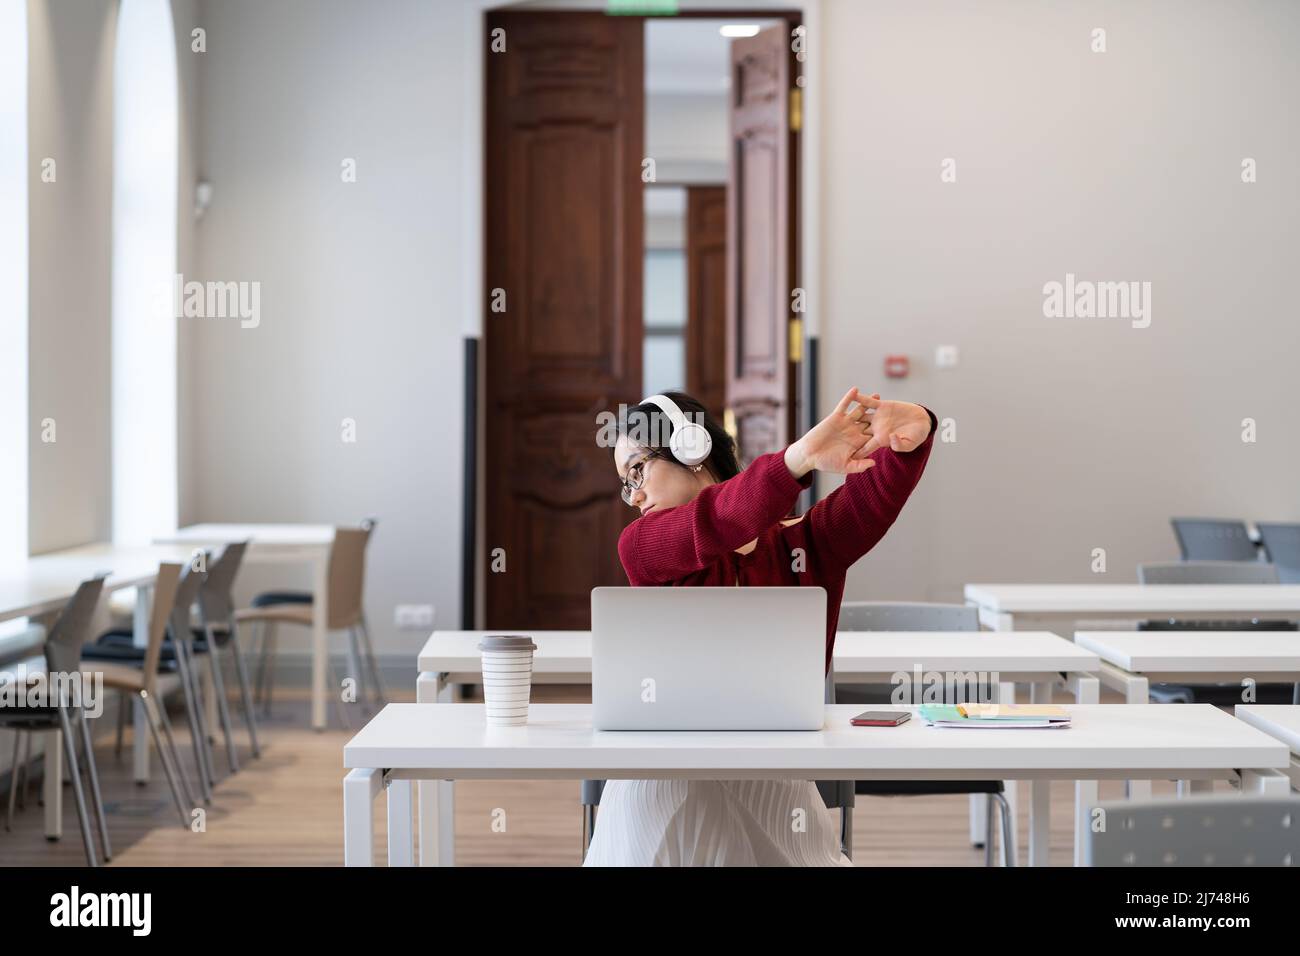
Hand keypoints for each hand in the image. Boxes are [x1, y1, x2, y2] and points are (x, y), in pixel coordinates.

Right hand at [784, 388, 930, 477]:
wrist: (809, 454)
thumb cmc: (826, 463)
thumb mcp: (845, 466)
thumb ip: (860, 465)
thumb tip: (874, 463)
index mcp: (858, 442)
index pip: (874, 436)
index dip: (885, 432)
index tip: (898, 429)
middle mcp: (853, 431)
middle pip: (870, 421)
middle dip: (880, 415)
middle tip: (893, 407)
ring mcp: (845, 423)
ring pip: (859, 411)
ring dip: (867, 402)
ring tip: (878, 395)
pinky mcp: (835, 417)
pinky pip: (844, 405)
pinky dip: (850, 398)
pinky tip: (856, 390)